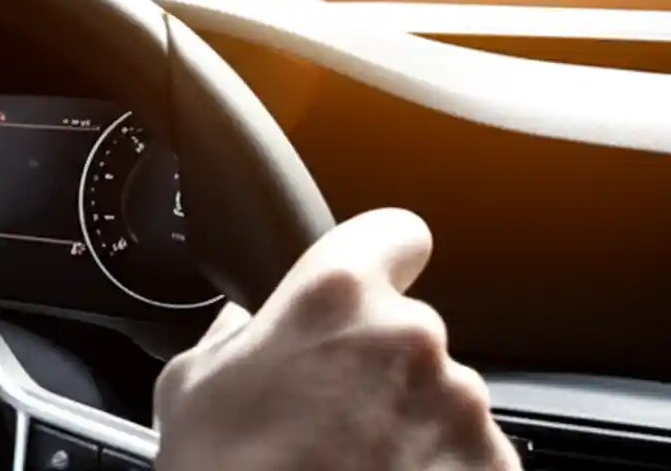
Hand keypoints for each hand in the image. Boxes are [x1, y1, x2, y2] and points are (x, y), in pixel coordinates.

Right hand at [154, 209, 520, 470]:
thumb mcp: (189, 386)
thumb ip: (229, 335)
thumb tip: (243, 325)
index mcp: (336, 298)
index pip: (398, 232)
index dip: (383, 259)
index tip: (375, 282)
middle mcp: (410, 338)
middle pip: (412, 328)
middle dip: (380, 363)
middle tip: (330, 412)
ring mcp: (460, 407)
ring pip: (443, 393)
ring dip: (410, 419)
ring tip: (353, 462)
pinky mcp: (491, 466)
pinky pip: (470, 452)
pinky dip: (438, 468)